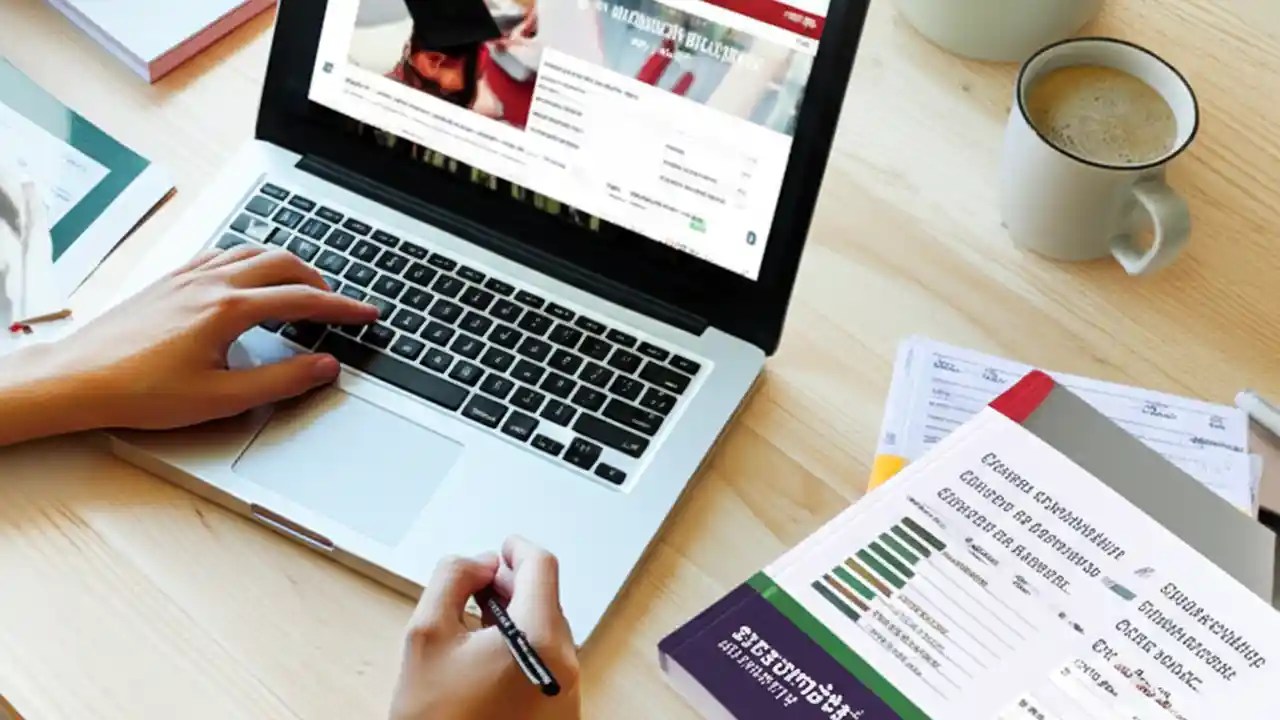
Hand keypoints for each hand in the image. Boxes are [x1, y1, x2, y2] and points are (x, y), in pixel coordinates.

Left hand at [0, 245, 376, 440]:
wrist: (77, 378)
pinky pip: (223, 254)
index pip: (303, 301)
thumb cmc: (139, 391)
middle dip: (320, 283)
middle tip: (338, 307)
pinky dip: (251, 261)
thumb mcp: (222, 398)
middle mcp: (211, 282)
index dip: (342, 309)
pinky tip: (249, 279)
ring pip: (253, 251)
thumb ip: (282, 381)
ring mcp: (188, 276)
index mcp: (229, 309)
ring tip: (302, 289)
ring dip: (287, 267)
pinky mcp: (170, 280)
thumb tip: (324, 367)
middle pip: (284, 264)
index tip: (367, 314)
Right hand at [390, 537, 580, 719]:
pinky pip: (548, 662)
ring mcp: (566, 691)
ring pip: (547, 632)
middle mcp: (565, 663)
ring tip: (476, 622)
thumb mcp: (426, 635)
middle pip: (547, 600)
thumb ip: (451, 580)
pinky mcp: (560, 712)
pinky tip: (489, 657)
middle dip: (512, 585)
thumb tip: (478, 562)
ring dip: (517, 617)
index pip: (542, 567)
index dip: (517, 549)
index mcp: (540, 638)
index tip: (501, 548)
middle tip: (478, 584)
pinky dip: (523, 647)